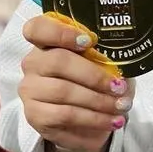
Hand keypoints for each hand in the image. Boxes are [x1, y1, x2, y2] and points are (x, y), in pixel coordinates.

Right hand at [18, 14, 130, 151]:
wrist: (82, 116)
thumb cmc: (93, 78)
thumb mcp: (101, 63)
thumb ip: (105, 56)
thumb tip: (122, 63)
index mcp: (46, 41)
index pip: (38, 28)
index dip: (60, 32)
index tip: (89, 40)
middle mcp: (32, 63)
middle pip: (58, 61)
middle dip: (94, 76)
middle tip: (119, 88)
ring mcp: (30, 90)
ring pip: (63, 93)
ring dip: (97, 102)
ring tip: (121, 109)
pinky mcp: (34, 116)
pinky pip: (63, 118)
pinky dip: (92, 121)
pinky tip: (110, 123)